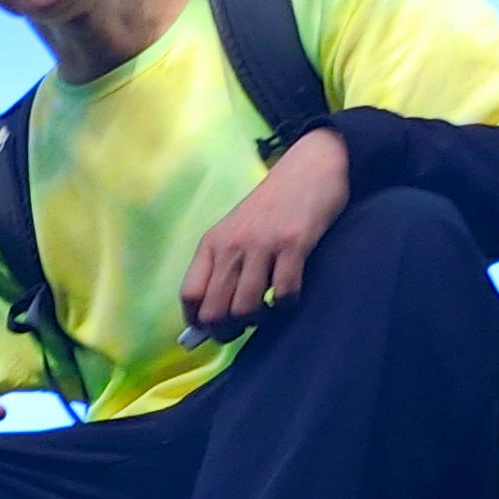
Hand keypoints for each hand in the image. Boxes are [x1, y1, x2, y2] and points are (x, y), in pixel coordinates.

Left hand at [178, 124, 350, 339]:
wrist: (309, 168)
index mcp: (212, 243)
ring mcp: (262, 244)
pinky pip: (284, 293)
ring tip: (267, 311)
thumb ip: (222, 267)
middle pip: (214, 310)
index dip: (197, 321)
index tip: (210, 330)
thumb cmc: (271, 208)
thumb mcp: (235, 231)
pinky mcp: (294, 244)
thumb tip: (211, 320)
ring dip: (257, 320)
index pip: (189, 294)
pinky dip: (286, 304)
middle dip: (227, 330)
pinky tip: (289, 295)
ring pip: (245, 308)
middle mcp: (231, 245)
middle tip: (243, 328)